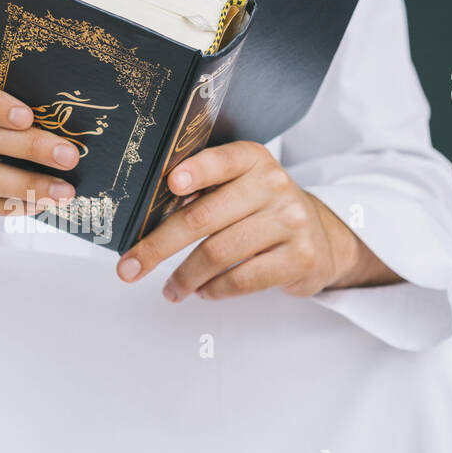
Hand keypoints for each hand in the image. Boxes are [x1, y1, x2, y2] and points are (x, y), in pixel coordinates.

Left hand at [116, 140, 397, 299]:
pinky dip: (214, 290)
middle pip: (203, 217)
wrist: (322, 238)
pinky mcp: (299, 258)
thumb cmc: (262, 211)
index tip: (171, 183)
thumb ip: (204, 192)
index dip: (197, 171)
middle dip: (158, 246)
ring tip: (170, 290)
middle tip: (129, 267)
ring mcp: (290, 222)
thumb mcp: (240, 187)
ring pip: (218, 253)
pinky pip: (242, 279)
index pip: (222, 160)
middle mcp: (273, 186)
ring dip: (184, 277)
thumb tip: (148, 219)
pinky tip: (203, 291)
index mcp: (252, 160)